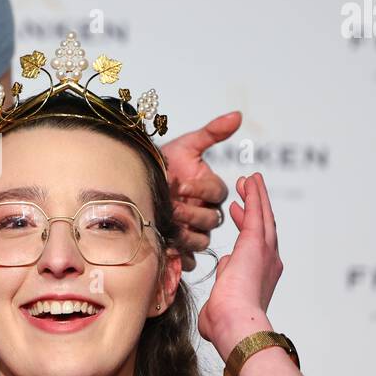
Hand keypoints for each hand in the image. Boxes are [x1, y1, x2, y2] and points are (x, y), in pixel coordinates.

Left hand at [160, 111, 240, 270]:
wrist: (139, 181)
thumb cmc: (165, 163)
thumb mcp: (186, 145)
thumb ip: (212, 132)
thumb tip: (237, 115)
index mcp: (211, 192)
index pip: (217, 195)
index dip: (201, 190)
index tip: (182, 184)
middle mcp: (206, 214)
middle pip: (211, 221)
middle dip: (191, 212)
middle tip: (172, 205)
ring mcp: (194, 233)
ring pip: (201, 241)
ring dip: (185, 234)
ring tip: (167, 225)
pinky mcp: (181, 250)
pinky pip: (188, 260)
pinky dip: (180, 257)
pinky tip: (167, 248)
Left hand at [197, 172, 282, 352]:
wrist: (235, 323)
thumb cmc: (225, 321)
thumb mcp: (222, 298)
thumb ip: (224, 281)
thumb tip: (223, 268)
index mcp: (260, 276)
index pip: (253, 245)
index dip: (245, 226)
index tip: (234, 213)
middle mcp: (268, 262)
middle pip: (263, 226)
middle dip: (255, 206)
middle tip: (247, 188)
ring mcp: (264, 252)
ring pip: (262, 216)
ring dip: (256, 196)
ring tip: (250, 179)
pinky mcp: (256, 243)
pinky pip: (256, 212)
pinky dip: (254, 195)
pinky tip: (250, 181)